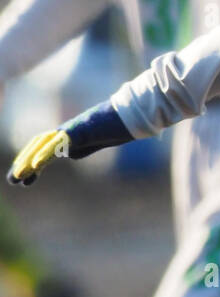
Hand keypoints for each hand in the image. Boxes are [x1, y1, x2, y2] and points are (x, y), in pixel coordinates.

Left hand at [7, 102, 132, 186]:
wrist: (130, 116)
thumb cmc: (117, 127)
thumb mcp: (96, 141)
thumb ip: (80, 147)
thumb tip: (69, 155)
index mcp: (68, 136)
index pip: (43, 148)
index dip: (31, 162)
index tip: (23, 179)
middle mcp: (65, 131)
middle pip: (37, 145)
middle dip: (23, 162)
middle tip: (12, 180)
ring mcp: (70, 130)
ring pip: (42, 144)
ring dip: (28, 160)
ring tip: (18, 175)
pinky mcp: (78, 131)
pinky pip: (57, 144)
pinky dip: (43, 154)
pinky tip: (34, 165)